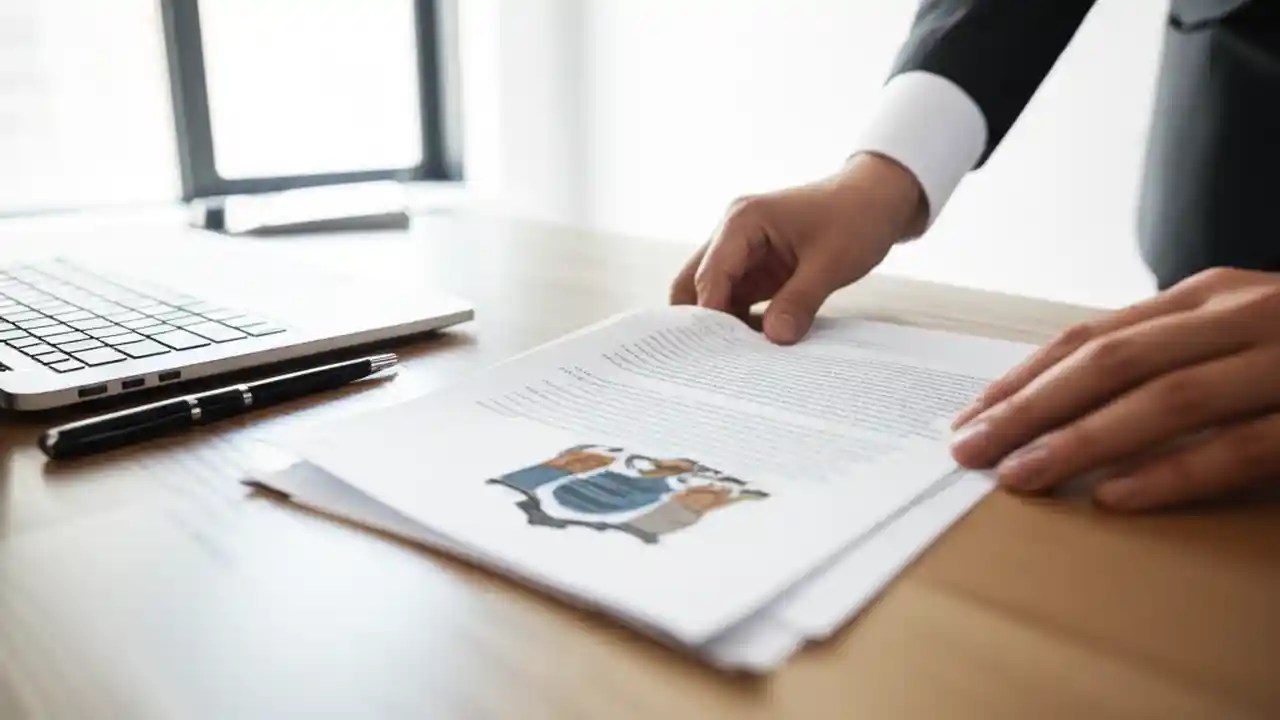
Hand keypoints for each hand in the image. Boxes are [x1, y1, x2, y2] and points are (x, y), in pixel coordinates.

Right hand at [670, 153, 926, 343]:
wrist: (878, 199)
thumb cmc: (856, 217)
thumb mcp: (831, 262)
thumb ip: (800, 301)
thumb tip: (775, 339)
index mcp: (742, 222)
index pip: (708, 277)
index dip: (709, 317)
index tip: (717, 355)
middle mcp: (732, 234)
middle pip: (692, 285)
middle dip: (701, 322)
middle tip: (717, 361)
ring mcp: (742, 251)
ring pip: (712, 295)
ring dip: (723, 325)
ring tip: (740, 359)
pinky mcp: (756, 268)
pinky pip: (736, 299)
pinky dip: (740, 322)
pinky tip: (758, 345)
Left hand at [950, 268, 1279, 510]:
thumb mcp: (1233, 336)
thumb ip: (1163, 356)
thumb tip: (1062, 406)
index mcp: (1206, 300)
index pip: (1093, 338)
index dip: (1024, 379)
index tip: (969, 417)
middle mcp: (1238, 319)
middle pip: (1112, 363)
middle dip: (1030, 409)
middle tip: (969, 450)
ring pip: (1166, 400)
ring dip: (1082, 441)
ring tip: (1019, 476)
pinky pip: (1238, 448)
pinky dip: (1172, 473)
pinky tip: (1114, 497)